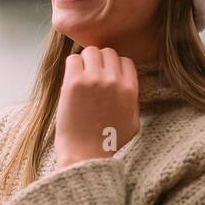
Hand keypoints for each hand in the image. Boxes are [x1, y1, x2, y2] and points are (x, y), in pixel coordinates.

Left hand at [54, 47, 139, 167]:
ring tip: (80, 76)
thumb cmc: (108, 141)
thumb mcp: (134, 122)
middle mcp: (113, 81)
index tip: (105, 76)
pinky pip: (73, 59)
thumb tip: (128, 86)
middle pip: (107, 52)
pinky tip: (71, 79)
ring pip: (90, 51)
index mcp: (130, 89)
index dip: (114, 67)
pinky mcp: (73, 83)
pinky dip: (72, 65)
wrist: (84, 153)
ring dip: (85, 61)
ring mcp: (93, 80)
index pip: (125, 61)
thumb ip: (133, 101)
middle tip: (90, 75)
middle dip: (99, 61)